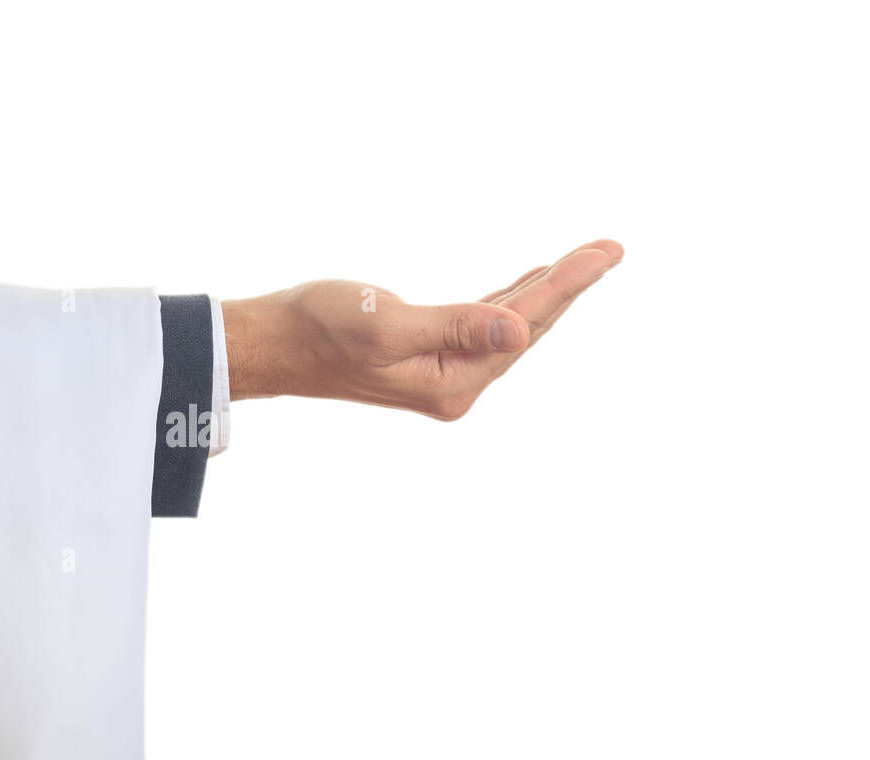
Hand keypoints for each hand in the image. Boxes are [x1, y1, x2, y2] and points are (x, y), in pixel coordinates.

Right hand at [222, 238, 622, 419]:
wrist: (275, 343)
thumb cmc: (320, 329)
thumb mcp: (387, 325)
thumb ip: (455, 327)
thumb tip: (519, 332)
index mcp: (451, 382)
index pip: (521, 326)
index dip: (565, 285)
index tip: (605, 252)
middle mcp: (454, 385)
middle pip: (525, 329)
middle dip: (567, 287)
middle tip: (611, 248)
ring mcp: (442, 373)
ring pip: (508, 327)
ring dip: (545, 292)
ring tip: (587, 259)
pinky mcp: (427, 356)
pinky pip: (483, 326)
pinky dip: (510, 299)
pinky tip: (526, 284)